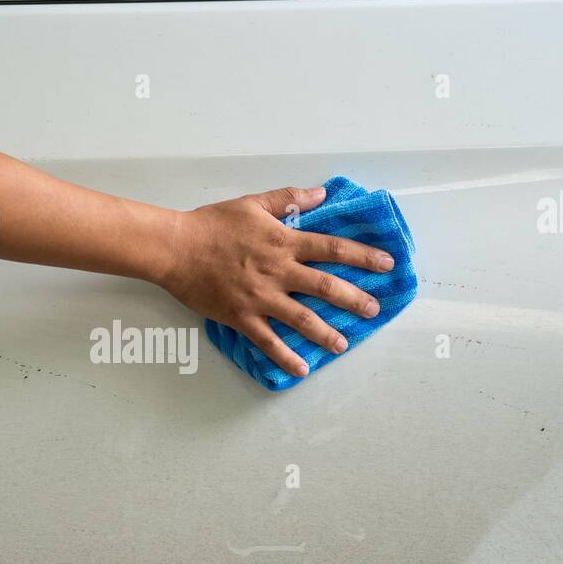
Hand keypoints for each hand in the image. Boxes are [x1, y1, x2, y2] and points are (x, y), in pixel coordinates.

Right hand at [158, 186, 394, 377]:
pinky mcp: (242, 317)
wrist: (176, 248)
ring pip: (303, 318)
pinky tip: (301, 369)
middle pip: (326, 286)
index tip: (387, 265)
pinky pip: (268, 341)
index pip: (332, 249)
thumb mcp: (253, 203)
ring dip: (327, 333)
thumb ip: (289, 199)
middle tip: (375, 309)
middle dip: (355, 299)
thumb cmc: (212, 224)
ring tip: (344, 344)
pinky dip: (286, 357)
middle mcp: (278, 271)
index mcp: (283, 242)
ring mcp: (261, 297)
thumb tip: (321, 194)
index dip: (363, 257)